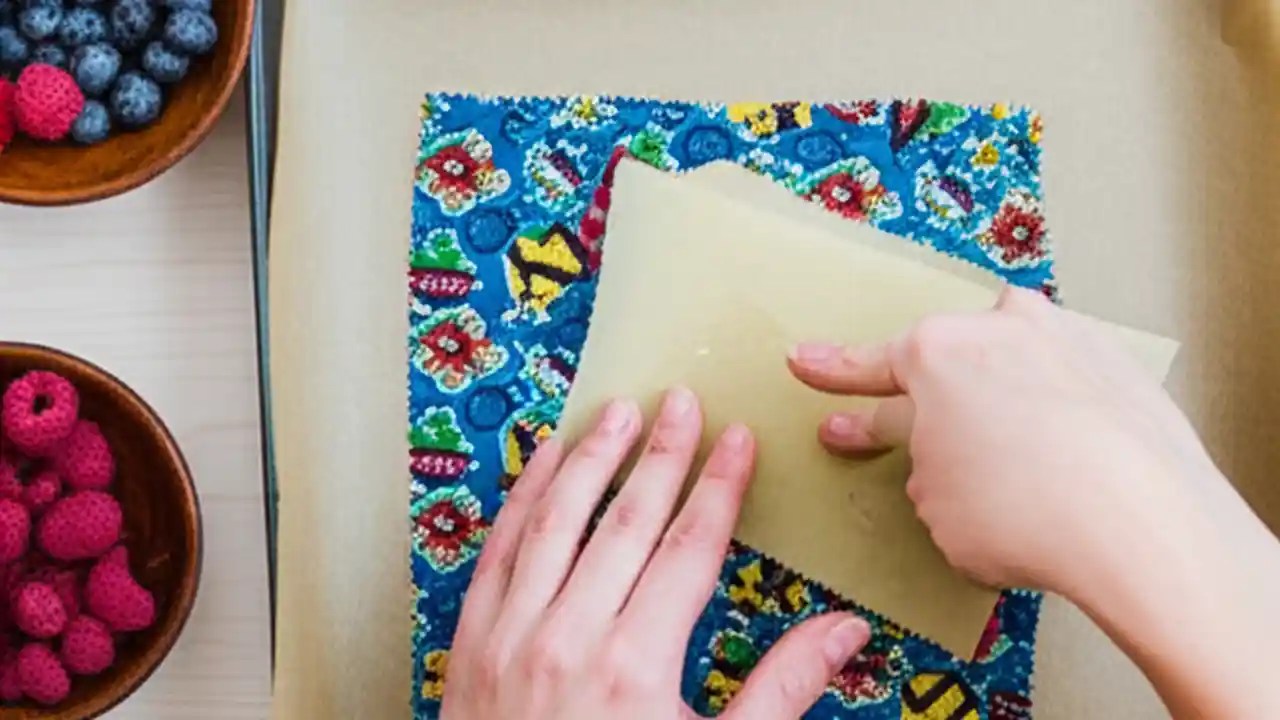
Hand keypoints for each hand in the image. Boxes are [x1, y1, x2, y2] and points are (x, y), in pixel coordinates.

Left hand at [442, 389, 869, 719]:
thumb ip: (780, 691)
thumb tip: (845, 631)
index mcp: (637, 665)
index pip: (690, 548)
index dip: (720, 487)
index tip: (738, 438)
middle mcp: (570, 637)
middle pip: (627, 521)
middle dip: (661, 454)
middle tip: (681, 401)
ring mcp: (512, 636)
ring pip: (557, 521)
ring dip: (591, 459)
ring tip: (618, 410)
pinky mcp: (471, 644)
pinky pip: (497, 551)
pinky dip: (522, 498)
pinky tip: (544, 461)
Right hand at [787, 285, 1232, 594]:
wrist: (1142, 524)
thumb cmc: (1023, 514)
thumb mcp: (935, 506)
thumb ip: (930, 471)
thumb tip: (955, 465)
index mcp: (936, 353)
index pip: (866, 365)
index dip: (829, 370)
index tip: (802, 360)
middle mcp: (1000, 329)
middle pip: (946, 365)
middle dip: (921, 402)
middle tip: (898, 427)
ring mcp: (1065, 340)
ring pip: (1012, 369)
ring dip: (1000, 405)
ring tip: (1006, 461)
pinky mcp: (1121, 368)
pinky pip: (1066, 389)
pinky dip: (1056, 420)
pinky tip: (1060, 461)